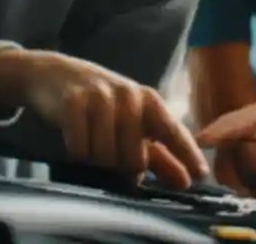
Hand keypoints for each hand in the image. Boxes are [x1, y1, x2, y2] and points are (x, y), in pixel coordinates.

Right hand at [0, 48, 207, 187]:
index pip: (172, 130)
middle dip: (123, 169)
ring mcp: (100, 98)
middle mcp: (128, 96)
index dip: (187, 154)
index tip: (200, 176)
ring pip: (106, 158)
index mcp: (148, 100)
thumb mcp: (132, 122)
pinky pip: (80, 150)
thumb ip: (159, 154)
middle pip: (134, 158)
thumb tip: (186, 181)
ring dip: (97, 162)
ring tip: (93, 146)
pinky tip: (76, 141)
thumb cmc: (101, 103)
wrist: (55, 73)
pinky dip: (78, 154)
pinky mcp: (73, 103)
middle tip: (113, 161)